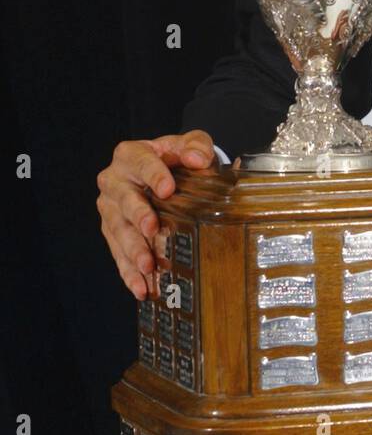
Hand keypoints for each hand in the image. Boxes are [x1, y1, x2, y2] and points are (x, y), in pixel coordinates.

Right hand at [96, 130, 217, 298]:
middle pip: (124, 199)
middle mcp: (114, 181)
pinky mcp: (112, 233)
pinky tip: (142, 288)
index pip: (141, 163)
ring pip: (118, 230)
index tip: (168, 190)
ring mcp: (110, 209)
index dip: (154, 175)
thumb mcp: (189, 146)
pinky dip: (130, 273)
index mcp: (130, 155)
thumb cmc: (176, 159)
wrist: (166, 176)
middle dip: (138, 215)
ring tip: (148, 266)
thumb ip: (196, 147)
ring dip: (132, 250)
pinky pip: (118, 254)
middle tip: (152, 229)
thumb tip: (197, 159)